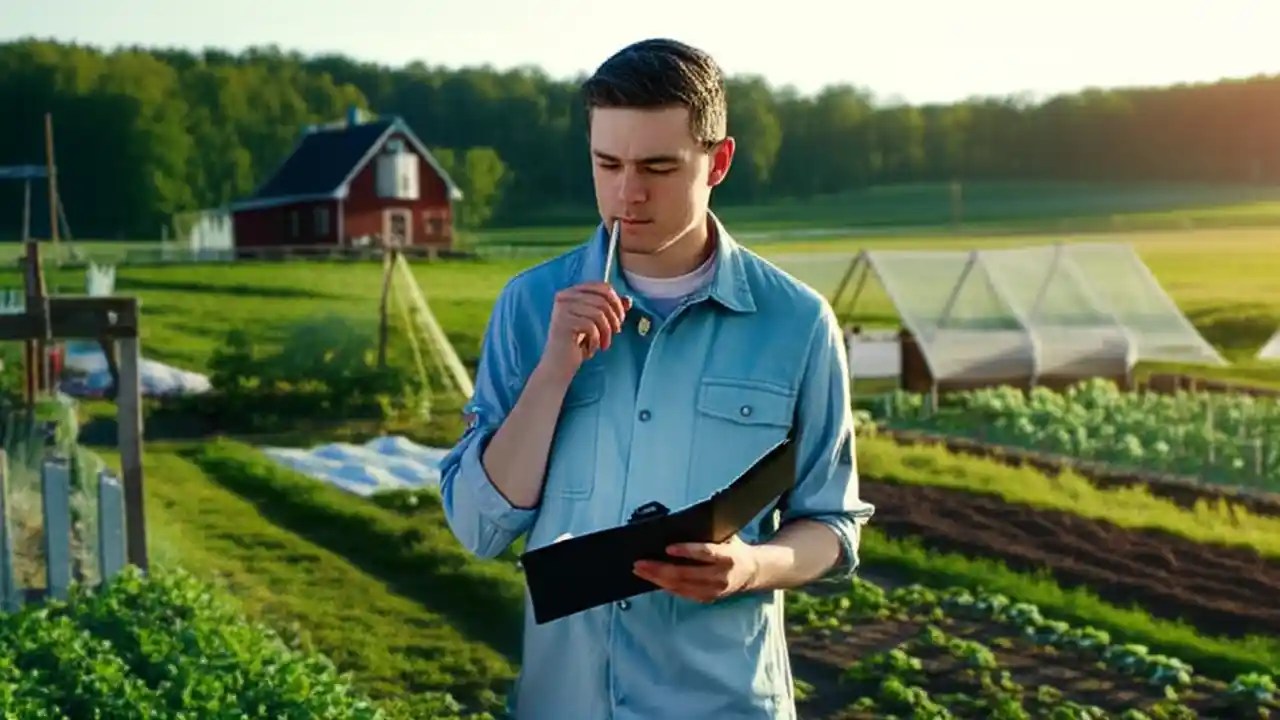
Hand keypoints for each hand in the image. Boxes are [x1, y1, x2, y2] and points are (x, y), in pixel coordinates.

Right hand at [539, 282, 630, 380]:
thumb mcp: (597, 324)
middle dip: (614, 319)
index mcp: (572, 292)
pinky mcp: (563, 323)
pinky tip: (591, 350)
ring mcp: (562, 309)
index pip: (602, 287)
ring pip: (599, 314)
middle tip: (616, 332)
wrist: (559, 365)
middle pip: (602, 301)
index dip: (616, 302)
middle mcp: (564, 297)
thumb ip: (610, 310)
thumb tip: (628, 300)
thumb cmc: (578, 344)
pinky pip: (591, 327)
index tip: (620, 319)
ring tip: (604, 344)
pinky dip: (596, 340)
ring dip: (607, 332)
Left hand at [632, 535, 760, 602]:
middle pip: (686, 574)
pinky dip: (665, 587)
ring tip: (640, 570)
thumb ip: (708, 533)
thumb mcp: (727, 536)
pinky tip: (652, 579)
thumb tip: (680, 524)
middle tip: (640, 562)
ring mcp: (713, 590)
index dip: (687, 551)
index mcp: (727, 557)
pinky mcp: (707, 598)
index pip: (705, 553)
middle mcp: (720, 576)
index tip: (668, 548)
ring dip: (657, 579)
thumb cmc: (734, 549)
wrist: (752, 572)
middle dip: (660, 569)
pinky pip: (682, 594)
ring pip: (680, 586)